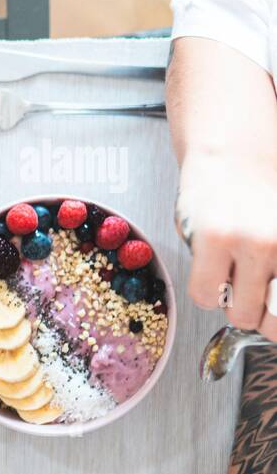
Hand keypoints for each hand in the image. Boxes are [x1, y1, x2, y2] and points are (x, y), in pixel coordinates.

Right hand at [178, 152, 276, 341]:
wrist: (234, 150)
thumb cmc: (266, 192)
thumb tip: (275, 311)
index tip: (271, 312)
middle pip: (274, 322)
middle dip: (262, 317)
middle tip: (256, 299)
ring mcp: (251, 242)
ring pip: (240, 314)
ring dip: (233, 304)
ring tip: (233, 278)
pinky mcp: (213, 239)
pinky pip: (204, 295)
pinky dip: (206, 292)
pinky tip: (212, 269)